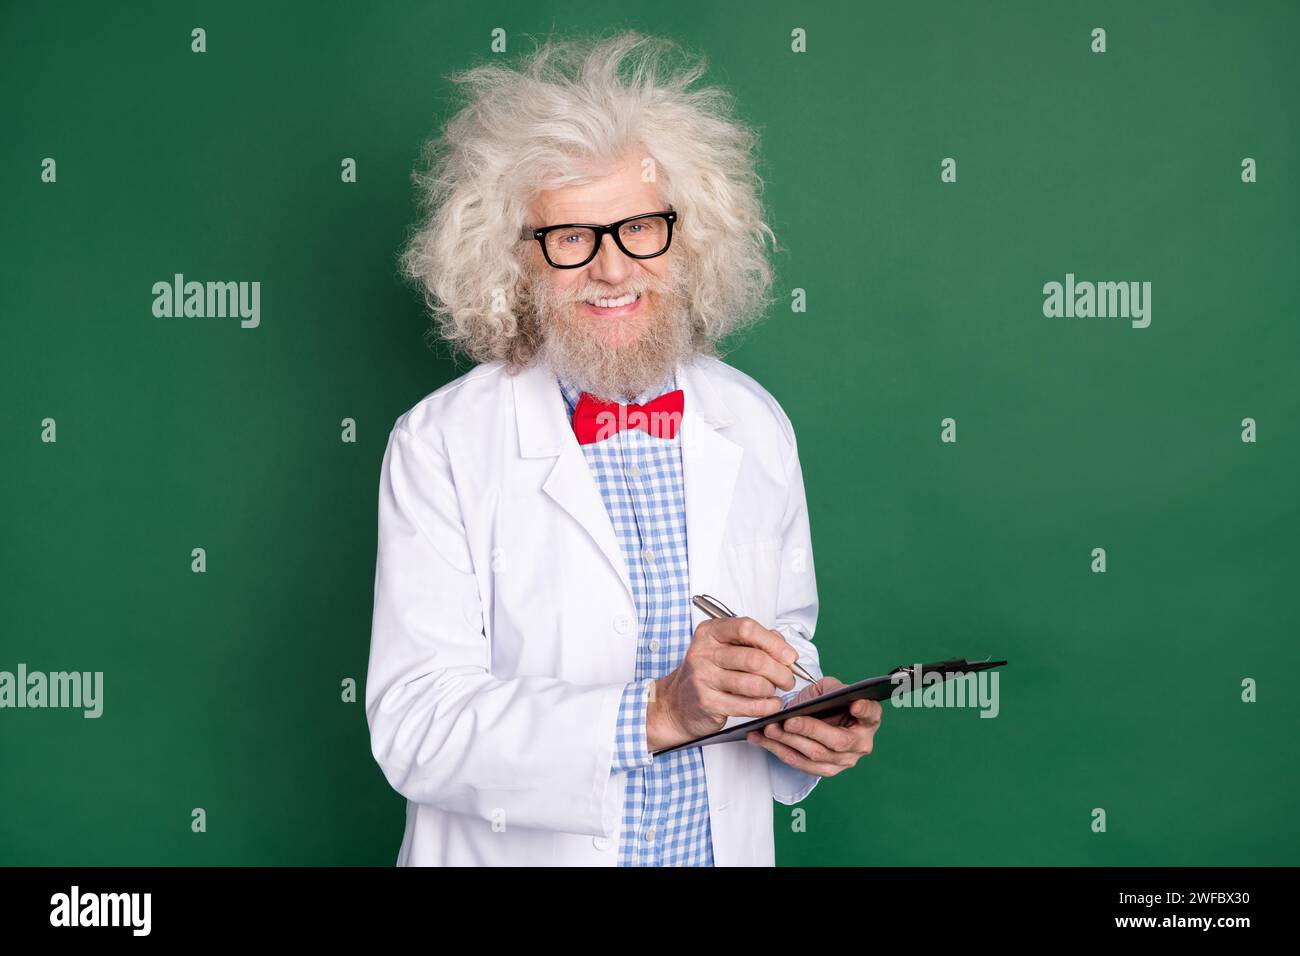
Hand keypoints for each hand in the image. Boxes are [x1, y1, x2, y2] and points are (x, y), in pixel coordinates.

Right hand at [647, 616, 797, 750]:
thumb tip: (785, 649)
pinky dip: (767, 706)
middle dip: (780, 671)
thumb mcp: (725, 648)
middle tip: (788, 678)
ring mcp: (704, 678)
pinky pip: (749, 706)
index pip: (746, 628)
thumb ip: (755, 642)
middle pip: (755, 659)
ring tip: (774, 690)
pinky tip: (771, 704)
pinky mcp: (708, 703)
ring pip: (754, 684)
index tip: (789, 656)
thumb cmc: (708, 672)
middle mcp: (704, 653)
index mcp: (710, 632)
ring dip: (773, 689)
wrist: (677, 703)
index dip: (774, 643)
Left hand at [745, 676, 881, 776]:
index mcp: (868, 719)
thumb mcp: (830, 688)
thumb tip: (823, 697)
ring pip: (815, 755)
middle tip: (789, 721)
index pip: (871, 714)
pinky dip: (778, 750)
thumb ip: (830, 689)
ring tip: (769, 729)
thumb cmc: (827, 701)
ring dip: (788, 742)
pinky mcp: (826, 770)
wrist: (818, 717)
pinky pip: (800, 763)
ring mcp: (844, 760)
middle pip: (836, 741)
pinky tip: (762, 738)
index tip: (855, 703)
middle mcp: (861, 743)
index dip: (865, 710)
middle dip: (809, 730)